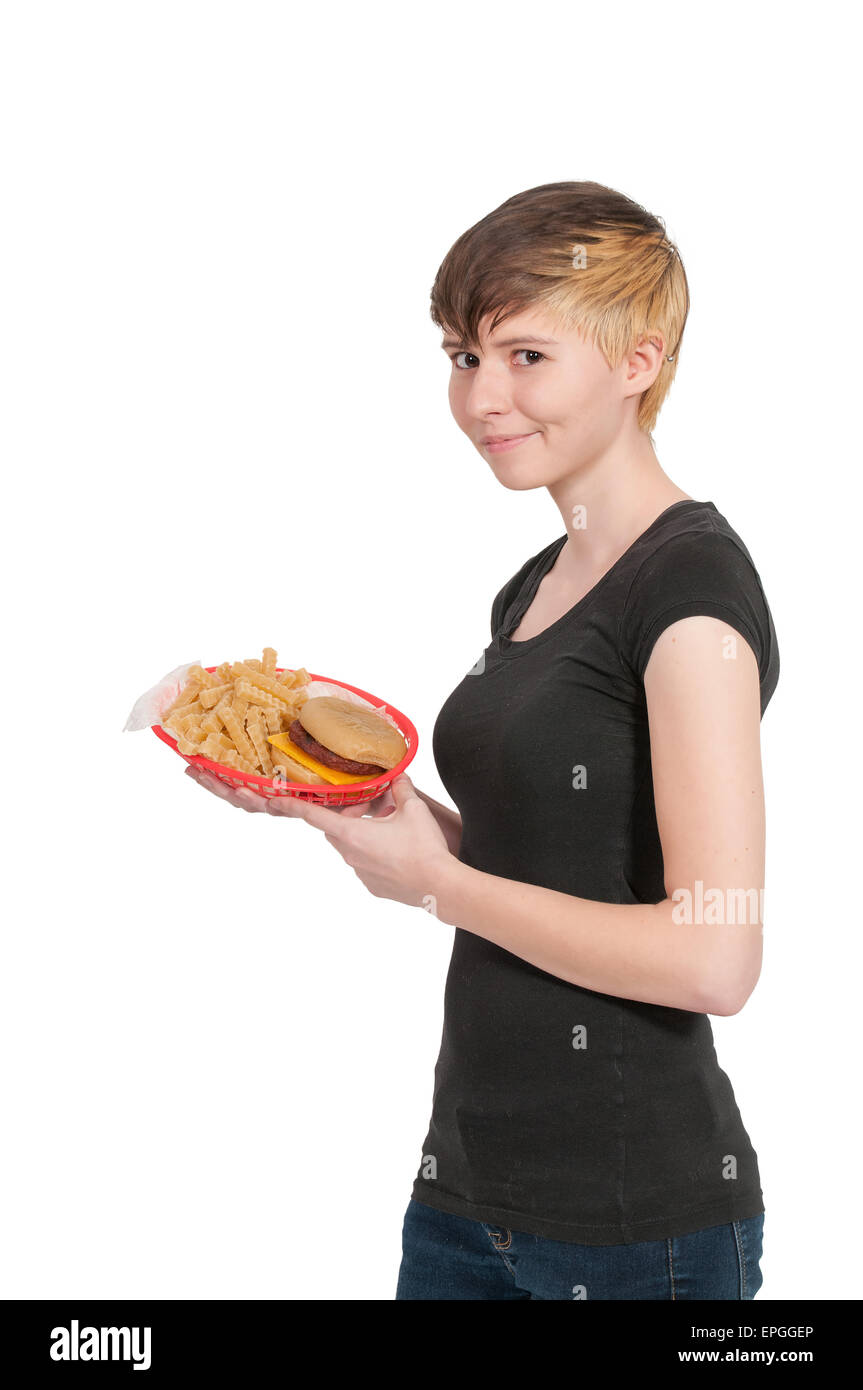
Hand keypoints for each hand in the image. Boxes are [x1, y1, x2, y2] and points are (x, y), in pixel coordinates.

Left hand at [184, 767, 451, 907]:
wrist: (440, 887)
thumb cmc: (423, 847)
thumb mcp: (413, 809)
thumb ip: (400, 789)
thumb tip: (397, 777)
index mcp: (350, 832)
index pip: (312, 814)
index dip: (289, 804)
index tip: (268, 798)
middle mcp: (348, 854)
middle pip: (336, 830)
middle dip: (347, 819)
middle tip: (372, 812)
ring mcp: (359, 873)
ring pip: (353, 848)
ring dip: (365, 839)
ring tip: (395, 836)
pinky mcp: (372, 887)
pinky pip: (367, 866)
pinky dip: (377, 857)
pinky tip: (400, 856)